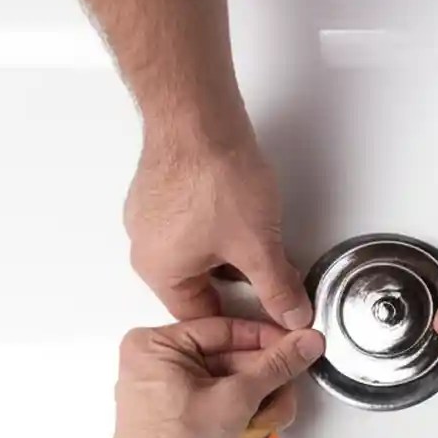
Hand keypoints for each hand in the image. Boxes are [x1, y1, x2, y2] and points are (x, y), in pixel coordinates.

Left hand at [112, 317, 324, 437]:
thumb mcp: (236, 397)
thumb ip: (276, 366)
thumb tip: (308, 341)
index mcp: (158, 342)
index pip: (225, 329)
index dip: (267, 339)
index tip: (298, 345)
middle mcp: (158, 359)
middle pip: (229, 357)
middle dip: (264, 380)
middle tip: (290, 389)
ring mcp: (165, 386)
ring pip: (226, 381)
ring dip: (256, 400)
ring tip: (273, 418)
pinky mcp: (175, 410)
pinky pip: (215, 398)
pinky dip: (239, 411)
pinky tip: (258, 427)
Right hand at [125, 138, 312, 328]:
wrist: (198, 116)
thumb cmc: (213, 176)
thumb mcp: (257, 246)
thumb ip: (277, 289)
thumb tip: (291, 314)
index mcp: (159, 271)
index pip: (202, 316)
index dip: (240, 321)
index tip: (267, 316)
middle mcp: (146, 246)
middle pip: (199, 284)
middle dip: (240, 283)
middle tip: (274, 276)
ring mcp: (149, 214)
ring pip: (197, 251)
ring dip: (231, 252)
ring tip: (263, 240)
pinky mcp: (161, 188)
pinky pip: (191, 221)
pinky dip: (219, 225)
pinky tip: (244, 212)